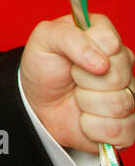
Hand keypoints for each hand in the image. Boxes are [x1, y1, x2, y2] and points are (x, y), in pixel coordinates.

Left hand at [20, 13, 134, 153]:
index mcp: (104, 35)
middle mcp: (122, 62)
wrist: (39, 102)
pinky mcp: (127, 123)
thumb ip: (68, 37)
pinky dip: (93, 127)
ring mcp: (128, 92)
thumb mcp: (44, 38)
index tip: (71, 57)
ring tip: (77, 96)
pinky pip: (120, 130)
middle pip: (117, 75)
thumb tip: (100, 62)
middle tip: (72, 77)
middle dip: (84, 80)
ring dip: (87, 103)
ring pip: (119, 103)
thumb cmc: (44, 66)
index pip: (111, 43)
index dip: (87, 52)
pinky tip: (84, 117)